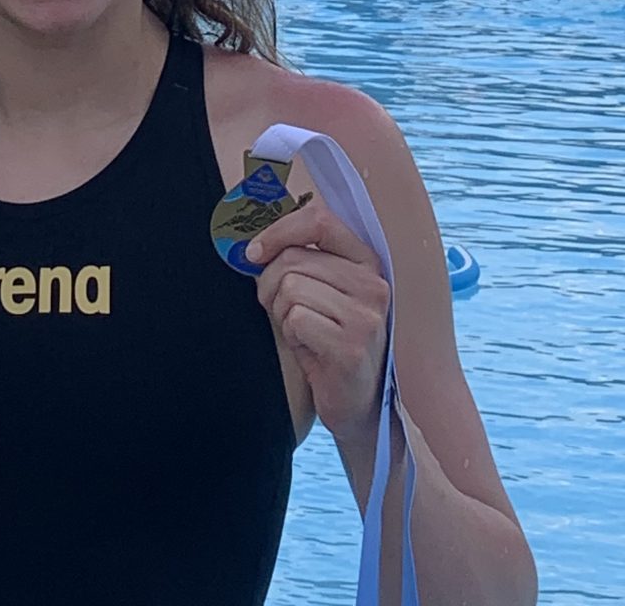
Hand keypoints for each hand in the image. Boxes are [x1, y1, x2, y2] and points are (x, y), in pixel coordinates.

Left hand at [246, 196, 390, 447]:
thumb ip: (299, 261)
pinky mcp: (351, 346)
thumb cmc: (329, 341)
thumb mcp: (321, 292)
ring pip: (290, 288)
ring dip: (282, 314)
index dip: (279, 231)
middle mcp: (372, 284)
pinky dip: (291, 335)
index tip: (254, 252)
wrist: (357, 405)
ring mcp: (366, 315)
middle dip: (271, 286)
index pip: (319, 220)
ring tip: (303, 333)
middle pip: (293, 259)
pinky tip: (310, 351)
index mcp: (366, 261)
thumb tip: (252, 247)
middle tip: (281, 311)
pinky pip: (295, 319)